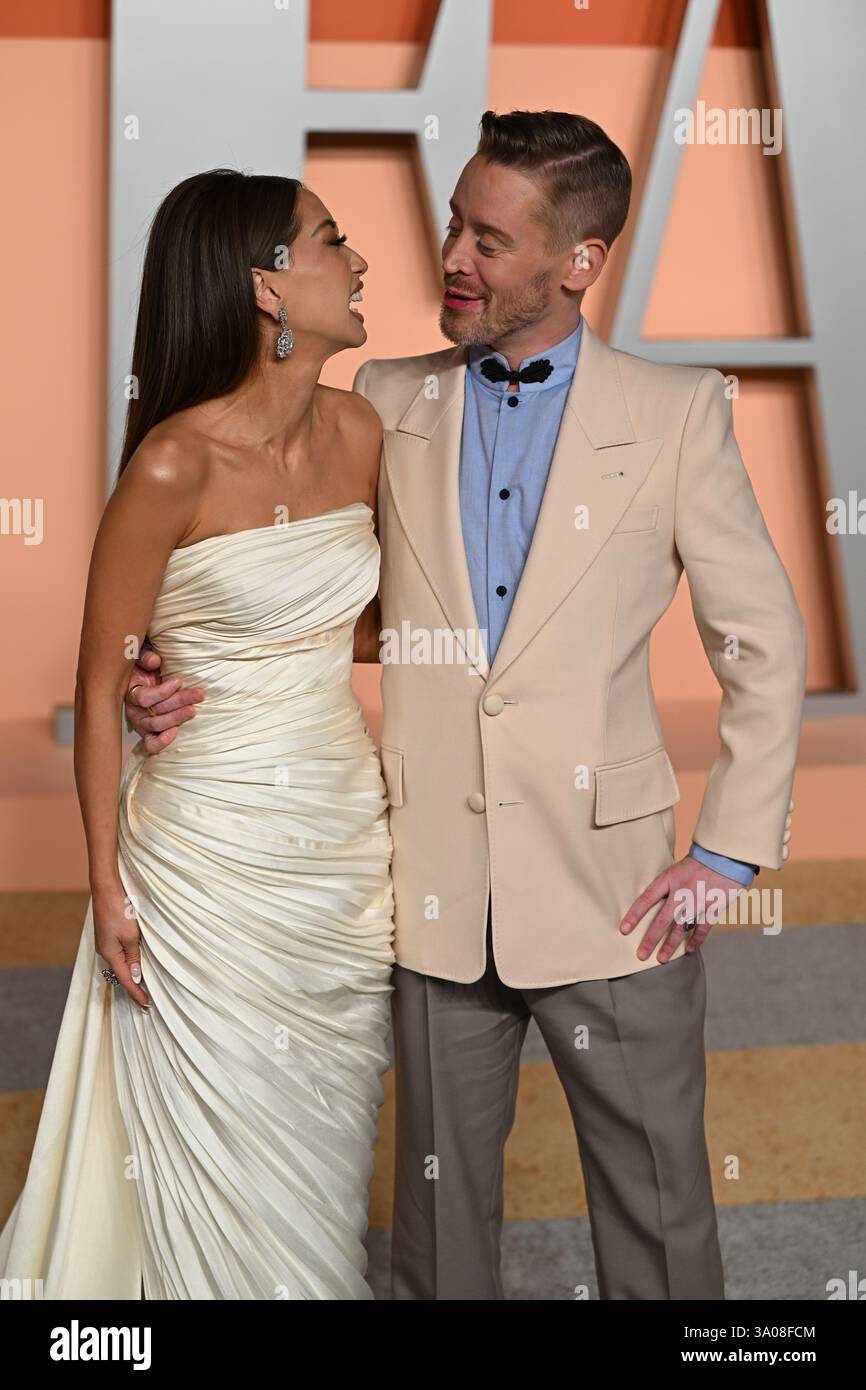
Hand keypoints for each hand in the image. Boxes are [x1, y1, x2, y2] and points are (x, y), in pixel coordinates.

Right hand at [93, 885, 150, 1008]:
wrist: (106, 888)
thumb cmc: (119, 910)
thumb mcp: (131, 936)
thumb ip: (134, 956)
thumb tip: (135, 976)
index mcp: (110, 954)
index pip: (125, 980)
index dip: (136, 993)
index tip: (146, 1005)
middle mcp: (105, 951)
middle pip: (121, 974)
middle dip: (134, 987)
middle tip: (146, 1001)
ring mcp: (106, 943)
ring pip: (120, 964)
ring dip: (131, 974)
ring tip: (143, 987)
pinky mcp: (108, 935)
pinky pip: (120, 953)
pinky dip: (128, 962)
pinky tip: (135, 964)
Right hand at [125, 648, 203, 752]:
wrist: (145, 677)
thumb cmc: (144, 667)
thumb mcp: (142, 656)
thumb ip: (145, 657)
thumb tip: (155, 661)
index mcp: (130, 692)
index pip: (144, 698)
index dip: (162, 691)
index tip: (178, 681)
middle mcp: (134, 711)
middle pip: (155, 713)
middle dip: (179, 703)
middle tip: (199, 694)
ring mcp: (141, 724)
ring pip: (158, 726)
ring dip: (178, 718)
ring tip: (194, 709)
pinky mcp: (149, 733)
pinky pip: (152, 743)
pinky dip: (162, 741)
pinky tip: (176, 732)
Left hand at [619, 854, 744, 960]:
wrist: (726, 856)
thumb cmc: (700, 860)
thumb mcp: (677, 867)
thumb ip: (667, 884)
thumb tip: (653, 900)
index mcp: (669, 879)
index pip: (646, 899)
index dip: (634, 915)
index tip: (624, 929)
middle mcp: (682, 892)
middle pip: (662, 920)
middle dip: (650, 939)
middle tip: (641, 954)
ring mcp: (698, 902)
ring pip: (681, 928)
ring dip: (670, 945)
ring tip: (662, 958)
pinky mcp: (713, 908)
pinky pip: (702, 928)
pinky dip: (696, 940)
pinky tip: (689, 950)